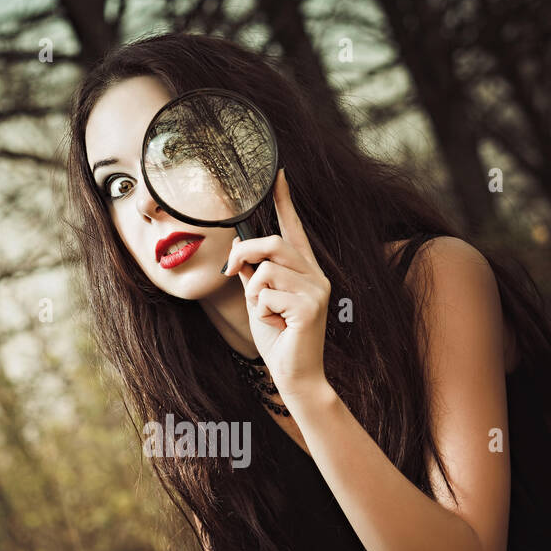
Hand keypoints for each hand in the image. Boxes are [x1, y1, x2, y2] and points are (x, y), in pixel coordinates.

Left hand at [221, 168, 330, 398]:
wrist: (295, 375)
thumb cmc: (278, 340)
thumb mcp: (259, 302)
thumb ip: (253, 275)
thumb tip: (239, 249)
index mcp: (305, 271)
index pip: (294, 230)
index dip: (285, 202)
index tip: (278, 174)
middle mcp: (316, 276)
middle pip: (273, 244)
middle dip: (245, 254)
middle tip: (233, 273)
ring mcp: (317, 290)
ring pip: (267, 271)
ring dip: (254, 295)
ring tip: (268, 314)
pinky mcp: (310, 306)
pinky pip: (267, 295)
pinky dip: (261, 312)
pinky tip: (277, 326)